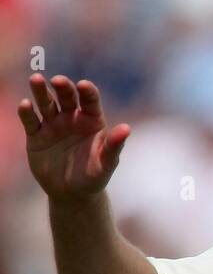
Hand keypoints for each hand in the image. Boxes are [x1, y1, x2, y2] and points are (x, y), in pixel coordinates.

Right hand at [17, 75, 129, 198]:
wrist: (73, 194)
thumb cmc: (94, 176)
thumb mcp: (106, 163)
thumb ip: (114, 145)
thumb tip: (126, 129)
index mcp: (91, 119)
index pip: (90, 100)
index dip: (87, 91)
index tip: (83, 85)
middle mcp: (71, 117)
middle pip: (66, 96)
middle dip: (62, 87)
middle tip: (58, 80)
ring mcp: (53, 124)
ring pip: (46, 103)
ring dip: (41, 91)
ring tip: (36, 79)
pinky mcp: (36, 135)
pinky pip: (31, 121)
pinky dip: (27, 112)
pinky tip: (25, 105)